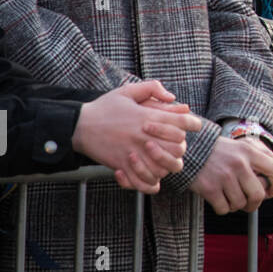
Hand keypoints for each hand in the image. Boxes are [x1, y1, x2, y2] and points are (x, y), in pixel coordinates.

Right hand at [72, 82, 203, 193]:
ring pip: (165, 169)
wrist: (79, 126)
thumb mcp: (128, 91)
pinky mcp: (123, 166)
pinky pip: (145, 183)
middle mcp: (145, 136)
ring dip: (167, 165)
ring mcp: (135, 153)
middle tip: (174, 143)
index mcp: (148, 117)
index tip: (193, 124)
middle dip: (181, 146)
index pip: (184, 122)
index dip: (193, 123)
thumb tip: (172, 98)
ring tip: (161, 159)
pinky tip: (148, 173)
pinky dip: (151, 182)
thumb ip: (152, 88)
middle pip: (179, 148)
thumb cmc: (105, 107)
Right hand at [189, 136, 272, 214]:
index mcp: (248, 152)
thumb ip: (259, 154)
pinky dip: (223, 208)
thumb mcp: (241, 145)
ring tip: (230, 196)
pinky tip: (219, 199)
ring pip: (240, 204)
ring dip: (236, 205)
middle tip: (250, 203)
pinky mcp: (210, 188)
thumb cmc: (217, 151)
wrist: (190, 150)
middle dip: (255, 203)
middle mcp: (239, 164)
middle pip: (258, 194)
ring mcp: (224, 177)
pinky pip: (224, 209)